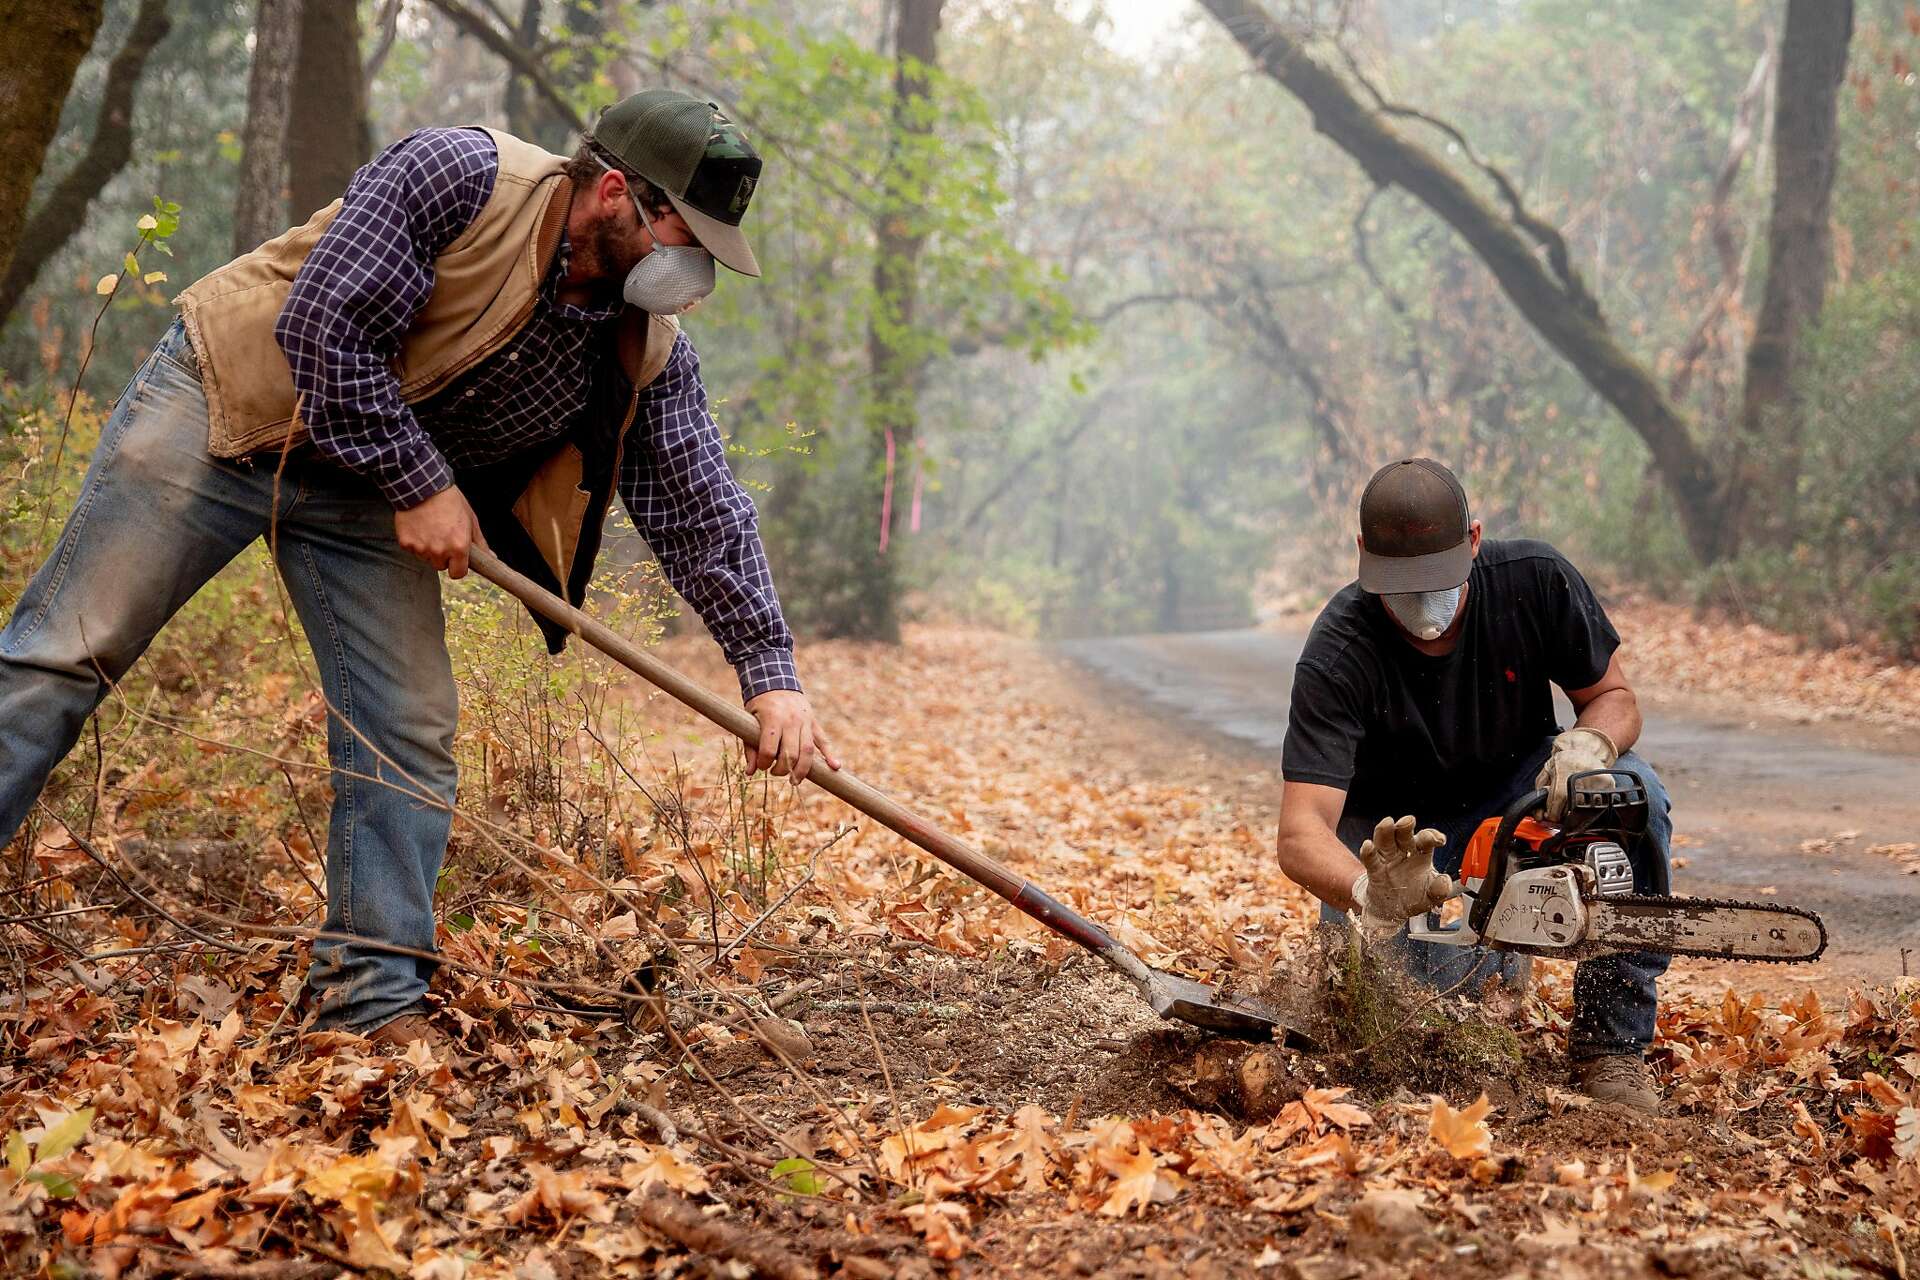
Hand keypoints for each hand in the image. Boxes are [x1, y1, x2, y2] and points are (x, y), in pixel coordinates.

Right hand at [394, 485, 486, 578]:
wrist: (424, 487)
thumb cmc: (450, 501)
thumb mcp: (471, 520)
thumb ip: (480, 542)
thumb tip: (490, 557)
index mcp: (459, 547)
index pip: (458, 573)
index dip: (458, 567)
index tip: (457, 560)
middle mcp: (440, 550)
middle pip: (441, 566)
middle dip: (443, 556)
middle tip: (443, 537)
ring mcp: (421, 548)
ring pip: (426, 558)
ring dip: (429, 549)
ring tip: (431, 529)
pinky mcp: (406, 543)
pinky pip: (412, 550)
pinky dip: (415, 541)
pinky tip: (420, 527)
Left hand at [743, 689, 839, 783]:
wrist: (776, 681)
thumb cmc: (759, 705)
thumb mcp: (748, 722)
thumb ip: (750, 748)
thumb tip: (750, 772)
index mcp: (772, 719)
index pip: (770, 750)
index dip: (765, 763)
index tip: (762, 766)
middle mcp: (791, 720)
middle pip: (791, 753)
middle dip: (782, 769)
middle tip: (775, 773)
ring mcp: (805, 721)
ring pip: (808, 750)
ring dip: (802, 770)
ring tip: (795, 781)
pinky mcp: (813, 722)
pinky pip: (823, 740)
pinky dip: (830, 754)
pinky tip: (835, 767)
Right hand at [1350, 815, 1455, 933]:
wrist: (1391, 911)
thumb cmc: (1413, 897)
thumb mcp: (1431, 896)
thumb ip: (1440, 889)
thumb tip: (1444, 881)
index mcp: (1421, 854)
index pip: (1426, 839)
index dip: (1432, 836)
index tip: (1439, 840)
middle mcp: (1403, 852)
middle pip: (1403, 834)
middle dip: (1406, 825)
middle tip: (1409, 821)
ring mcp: (1387, 859)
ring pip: (1385, 840)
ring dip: (1385, 830)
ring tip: (1388, 823)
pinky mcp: (1374, 870)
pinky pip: (1370, 858)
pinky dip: (1368, 851)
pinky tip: (1368, 845)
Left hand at [1534, 727, 1617, 820]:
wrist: (1583, 749)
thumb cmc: (1563, 762)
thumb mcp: (1546, 774)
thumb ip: (1539, 794)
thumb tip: (1539, 815)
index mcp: (1564, 771)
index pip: (1559, 800)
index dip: (1554, 812)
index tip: (1551, 815)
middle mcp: (1581, 775)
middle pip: (1573, 806)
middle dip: (1564, 812)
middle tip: (1561, 808)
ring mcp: (1597, 779)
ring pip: (1586, 807)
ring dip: (1577, 809)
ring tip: (1573, 799)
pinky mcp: (1607, 783)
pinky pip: (1599, 803)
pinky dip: (1590, 804)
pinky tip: (1584, 795)